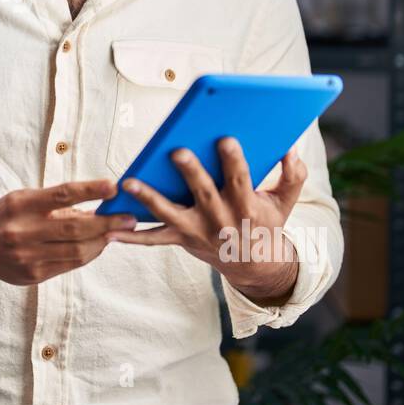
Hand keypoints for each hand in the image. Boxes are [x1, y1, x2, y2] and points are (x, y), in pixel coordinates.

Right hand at [0, 179, 136, 285]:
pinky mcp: (31, 276)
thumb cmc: (7, 216)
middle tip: (130, 218)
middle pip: (74, 228)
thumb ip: (58, 204)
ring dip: (102, 241)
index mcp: (20, 205)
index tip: (113, 186)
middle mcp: (21, 231)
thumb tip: (100, 205)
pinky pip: (69, 265)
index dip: (89, 190)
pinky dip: (89, 254)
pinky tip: (99, 245)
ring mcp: (26, 257)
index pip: (61, 195)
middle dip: (107, 223)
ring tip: (119, 232)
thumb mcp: (25, 199)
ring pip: (76, 251)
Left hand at [106, 138, 305, 302]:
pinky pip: (152, 239)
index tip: (226, 139)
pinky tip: (110, 229)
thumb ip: (293, 175)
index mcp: (246, 206)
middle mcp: (220, 219)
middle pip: (203, 193)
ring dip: (149, 198)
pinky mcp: (180, 239)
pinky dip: (130, 236)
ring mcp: (197, 231)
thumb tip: (291, 149)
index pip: (241, 181)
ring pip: (170, 214)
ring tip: (129, 182)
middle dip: (191, 172)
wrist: (254, 265)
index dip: (234, 161)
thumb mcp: (285, 202)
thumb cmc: (266, 222)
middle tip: (177, 151)